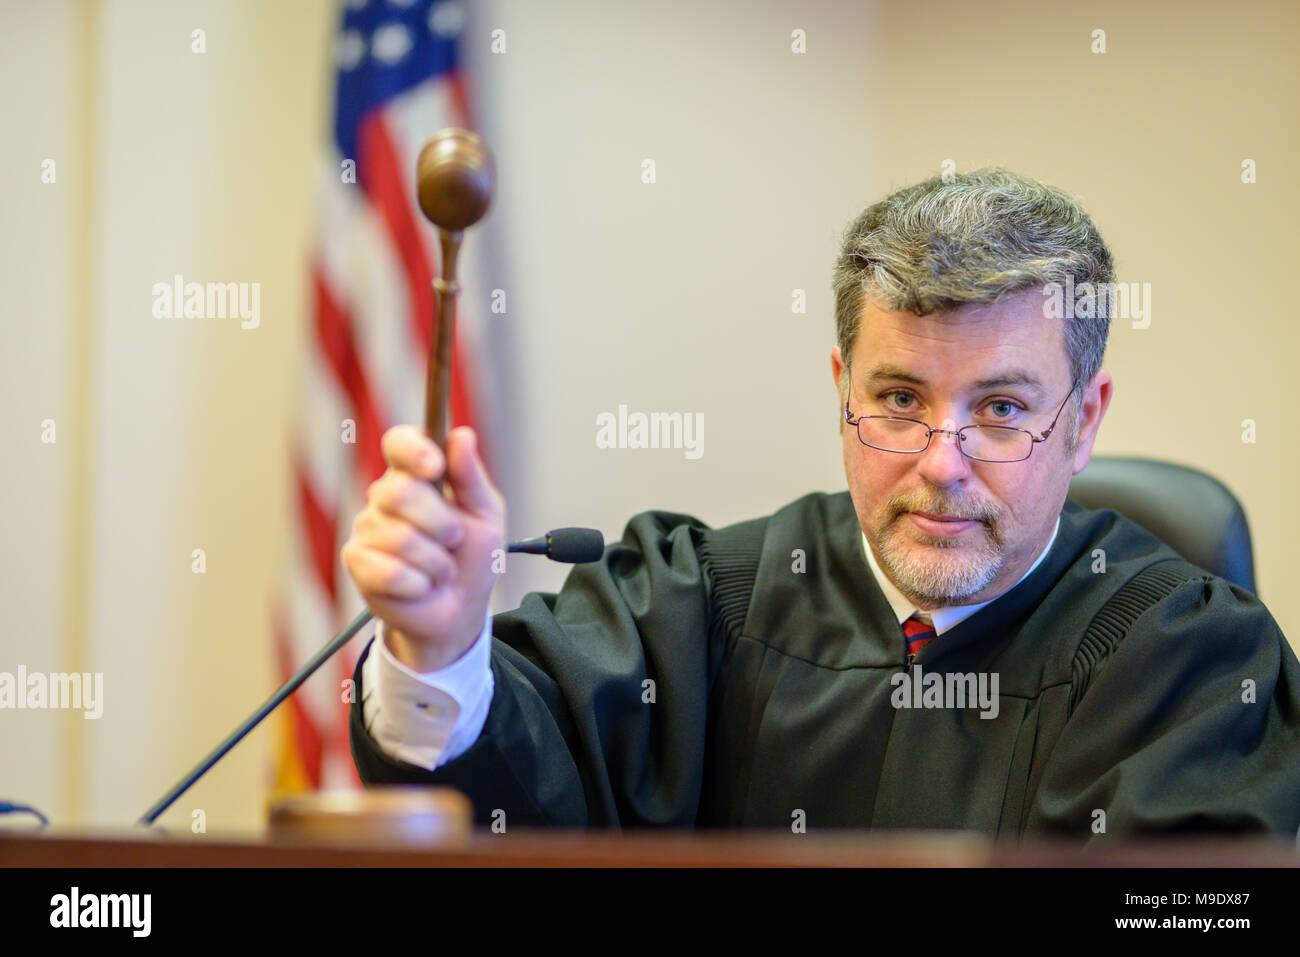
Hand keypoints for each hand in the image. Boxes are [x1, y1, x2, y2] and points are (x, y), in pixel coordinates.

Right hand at [341, 424, 505, 671]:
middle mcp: (386, 497)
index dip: (414, 450)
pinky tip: (421, 586)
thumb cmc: (471, 558)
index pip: (399, 443)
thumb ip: (471, 478)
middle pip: (400, 492)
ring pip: (401, 538)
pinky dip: (420, 584)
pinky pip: (391, 571)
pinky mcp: (358, 561)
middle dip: (441, 523)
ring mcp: (367, 528)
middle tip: (454, 539)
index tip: (435, 466)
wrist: (458, 610)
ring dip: (436, 562)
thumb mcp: (485, 515)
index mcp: (417, 476)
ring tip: (440, 569)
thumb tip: (462, 436)